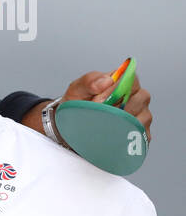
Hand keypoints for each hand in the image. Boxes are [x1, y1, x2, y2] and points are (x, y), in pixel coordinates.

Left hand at [29, 71, 151, 141]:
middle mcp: (136, 97)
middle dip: (119, 108)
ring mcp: (141, 115)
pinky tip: (112, 136)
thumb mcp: (76, 90)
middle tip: (100, 115)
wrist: (72, 127)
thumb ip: (89, 81)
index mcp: (122, 82)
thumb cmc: (77, 105)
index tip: (99, 100)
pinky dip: (127, 136)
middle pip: (142, 97)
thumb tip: (107, 81)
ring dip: (122, 123)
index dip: (117, 89)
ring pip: (142, 117)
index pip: (132, 79)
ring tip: (104, 126)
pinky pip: (141, 135)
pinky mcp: (140, 132)